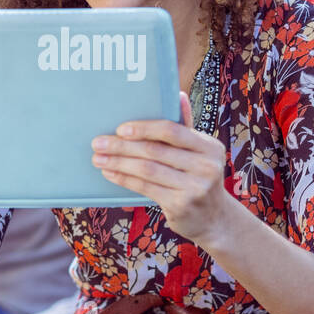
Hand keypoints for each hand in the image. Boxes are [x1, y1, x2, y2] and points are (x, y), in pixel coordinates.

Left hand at [91, 91, 231, 245]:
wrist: (215, 219)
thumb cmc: (199, 178)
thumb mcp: (200, 152)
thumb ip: (186, 126)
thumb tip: (178, 94)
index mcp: (209, 146)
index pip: (172, 131)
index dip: (144, 128)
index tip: (120, 129)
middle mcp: (206, 166)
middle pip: (155, 150)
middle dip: (122, 146)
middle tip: (98, 143)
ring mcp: (194, 188)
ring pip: (147, 169)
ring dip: (118, 162)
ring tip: (98, 158)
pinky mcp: (181, 206)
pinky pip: (145, 187)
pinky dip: (124, 179)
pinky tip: (110, 173)